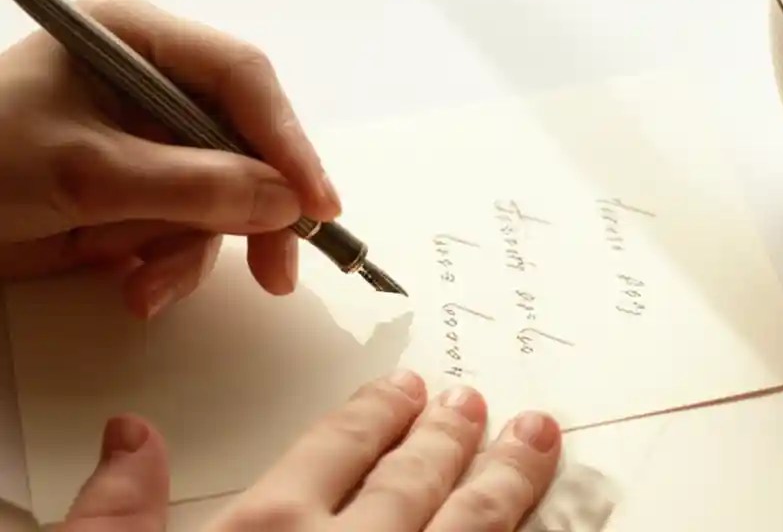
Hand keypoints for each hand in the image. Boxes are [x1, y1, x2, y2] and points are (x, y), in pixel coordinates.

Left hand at [0, 0, 339, 316]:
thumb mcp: (87, 173)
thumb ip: (193, 186)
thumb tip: (287, 203)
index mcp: (138, 37)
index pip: (242, 78)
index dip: (286, 140)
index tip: (315, 205)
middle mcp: (153, 79)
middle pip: (245, 140)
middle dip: (253, 210)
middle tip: (277, 269)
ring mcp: (149, 137)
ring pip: (223, 194)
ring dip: (195, 250)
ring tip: (148, 287)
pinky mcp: (141, 188)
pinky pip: (189, 225)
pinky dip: (169, 263)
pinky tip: (135, 286)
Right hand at [59, 372, 562, 530]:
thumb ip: (118, 522)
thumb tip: (132, 441)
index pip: (336, 447)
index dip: (374, 413)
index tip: (402, 392)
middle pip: (417, 476)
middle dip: (451, 436)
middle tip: (477, 406)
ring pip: (474, 525)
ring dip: (509, 480)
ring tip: (535, 442)